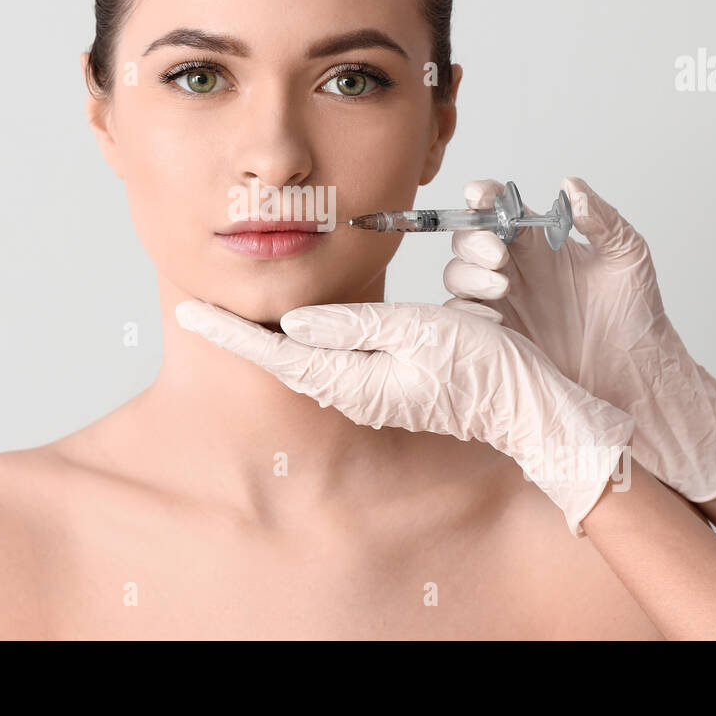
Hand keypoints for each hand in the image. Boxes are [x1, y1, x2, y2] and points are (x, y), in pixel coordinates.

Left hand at [176, 298, 634, 536]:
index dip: (228, 330)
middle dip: (239, 331)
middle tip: (197, 306)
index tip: (186, 313)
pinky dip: (307, 340)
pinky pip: (334, 360)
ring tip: (233, 311)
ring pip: (306, 358)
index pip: (274, 352)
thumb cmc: (483, 369)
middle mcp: (353, 393)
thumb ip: (352, 326)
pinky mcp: (388, 387)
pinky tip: (297, 325)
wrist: (529, 409)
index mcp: (352, 381)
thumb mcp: (415, 332)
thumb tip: (293, 320)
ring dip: (269, 336)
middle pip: (282, 357)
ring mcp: (370, 393)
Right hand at [442, 176, 715, 501]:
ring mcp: (503, 303)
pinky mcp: (496, 336)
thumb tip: (571, 186)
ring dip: (468, 273)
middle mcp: (517, 268)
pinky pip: (460, 318)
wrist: (635, 373)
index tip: (479, 195)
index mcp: (543, 243)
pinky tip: (495, 319)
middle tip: (499, 255)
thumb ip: (601, 218)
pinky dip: (465, 313)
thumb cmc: (637, 315)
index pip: (502, 209)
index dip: (484, 197)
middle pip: (469, 239)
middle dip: (474, 240)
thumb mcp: (628, 256)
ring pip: (457, 274)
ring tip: (501, 287)